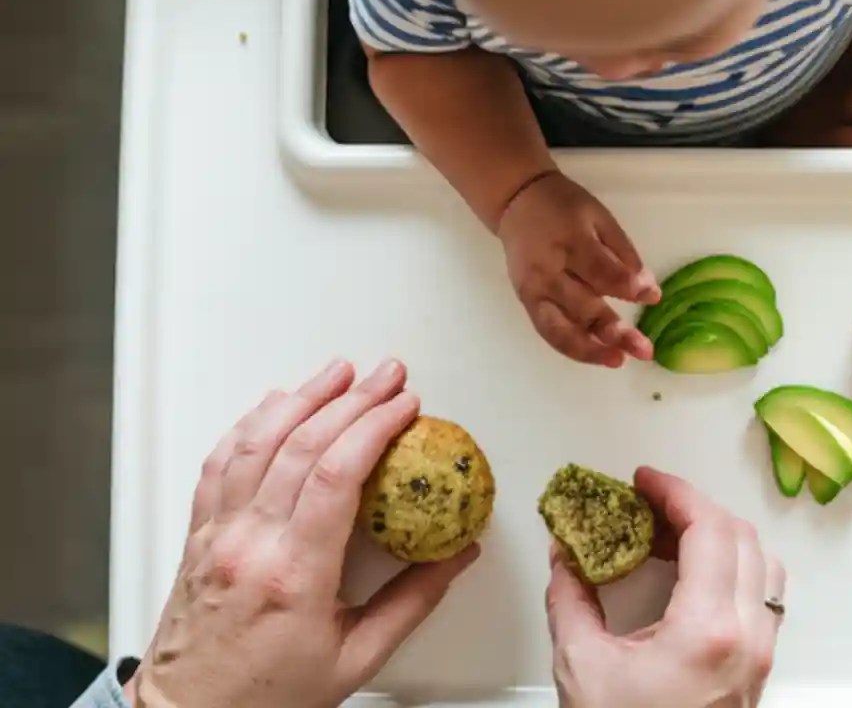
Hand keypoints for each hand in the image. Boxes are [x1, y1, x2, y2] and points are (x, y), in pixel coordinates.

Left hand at [126, 359, 479, 707]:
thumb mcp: (357, 658)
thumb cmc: (268, 697)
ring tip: (338, 371)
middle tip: (388, 375)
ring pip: (256, 442)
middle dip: (352, 398)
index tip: (405, 405)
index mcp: (293, 575)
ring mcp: (218, 534)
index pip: (337, 475)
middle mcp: (249, 544)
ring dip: (302, 396)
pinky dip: (251, 423)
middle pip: (301, 445)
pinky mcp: (200, 533)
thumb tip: (456, 555)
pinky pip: (220, 461)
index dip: (374, 427)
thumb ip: (413, 601)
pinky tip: (273, 404)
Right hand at [498, 170, 660, 367]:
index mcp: (568, 241)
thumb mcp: (599, 218)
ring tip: (618, 361)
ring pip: (560, 329)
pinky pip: (549, 332)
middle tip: (644, 350)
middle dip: (614, 330)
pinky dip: (573, 348)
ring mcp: (533, 291)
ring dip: (590, 350)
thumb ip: (623, 254)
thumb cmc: (565, 208)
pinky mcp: (526, 303)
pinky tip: (599, 354)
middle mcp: (547, 270)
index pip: (599, 269)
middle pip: (581, 306)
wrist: (517, 201)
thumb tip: (648, 291)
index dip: (625, 285)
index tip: (650, 297)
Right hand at [546, 467, 785, 707]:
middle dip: (694, 507)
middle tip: (649, 502)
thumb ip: (569, 597)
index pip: (709, 529)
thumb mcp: (581, 666)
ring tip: (670, 534)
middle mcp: (749, 636)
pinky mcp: (759, 667)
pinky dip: (735, 565)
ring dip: (721, 534)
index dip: (676, 492)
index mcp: (709, 629)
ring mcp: (761, 653)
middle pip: (741, 536)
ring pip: (762, 563)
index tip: (644, 480)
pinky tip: (694, 573)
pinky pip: (764, 594)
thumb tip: (564, 552)